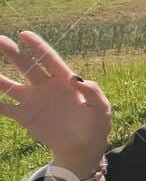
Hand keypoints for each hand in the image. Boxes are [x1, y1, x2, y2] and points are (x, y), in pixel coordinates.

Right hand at [0, 32, 110, 174]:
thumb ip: (93, 92)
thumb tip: (78, 78)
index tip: (24, 34)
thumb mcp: (101, 108)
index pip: (49, 59)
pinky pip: (4, 107)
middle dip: (12, 53)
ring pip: (10, 85)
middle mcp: (45, 86)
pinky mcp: (24, 116)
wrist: (83, 146)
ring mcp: (33, 100)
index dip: (38, 46)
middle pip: (26, 66)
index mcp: (65, 80)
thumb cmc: (96, 124)